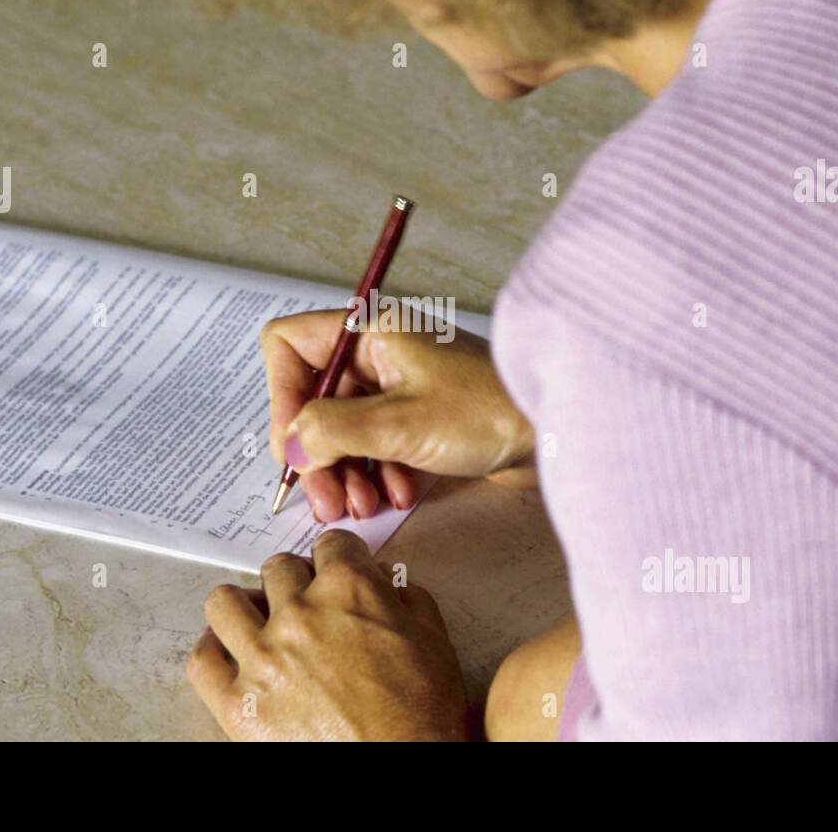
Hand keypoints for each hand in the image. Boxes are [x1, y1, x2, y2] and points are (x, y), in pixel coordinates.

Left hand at [187, 530, 469, 740]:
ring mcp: (262, 657)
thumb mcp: (435, 642)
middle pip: (278, 568)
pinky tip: (229, 653)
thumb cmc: (420, 717)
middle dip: (296, 580)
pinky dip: (212, 650)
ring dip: (244, 606)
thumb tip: (389, 585)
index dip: (340, 557)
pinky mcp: (237, 702)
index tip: (338, 569)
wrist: (401, 770)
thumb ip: (409, 600)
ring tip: (259, 621)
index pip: (331, 544)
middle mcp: (300, 613)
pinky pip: (202, 661)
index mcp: (349, 590)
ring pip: (225, 602)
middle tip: (307, 603)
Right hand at [260, 309, 534, 521]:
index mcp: (370, 330)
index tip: (294, 447)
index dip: (282, 396)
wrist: (556, 430)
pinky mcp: (418, 416)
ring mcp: (399, 384)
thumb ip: (333, 430)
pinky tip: (398, 495)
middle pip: (314, 398)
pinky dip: (377, 473)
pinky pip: (375, 444)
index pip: (290, 346)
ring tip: (363, 506)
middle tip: (325, 499)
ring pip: (342, 427)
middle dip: (316, 453)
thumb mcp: (400, 424)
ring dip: (345, 471)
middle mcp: (379, 351)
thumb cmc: (492, 410)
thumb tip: (291, 444)